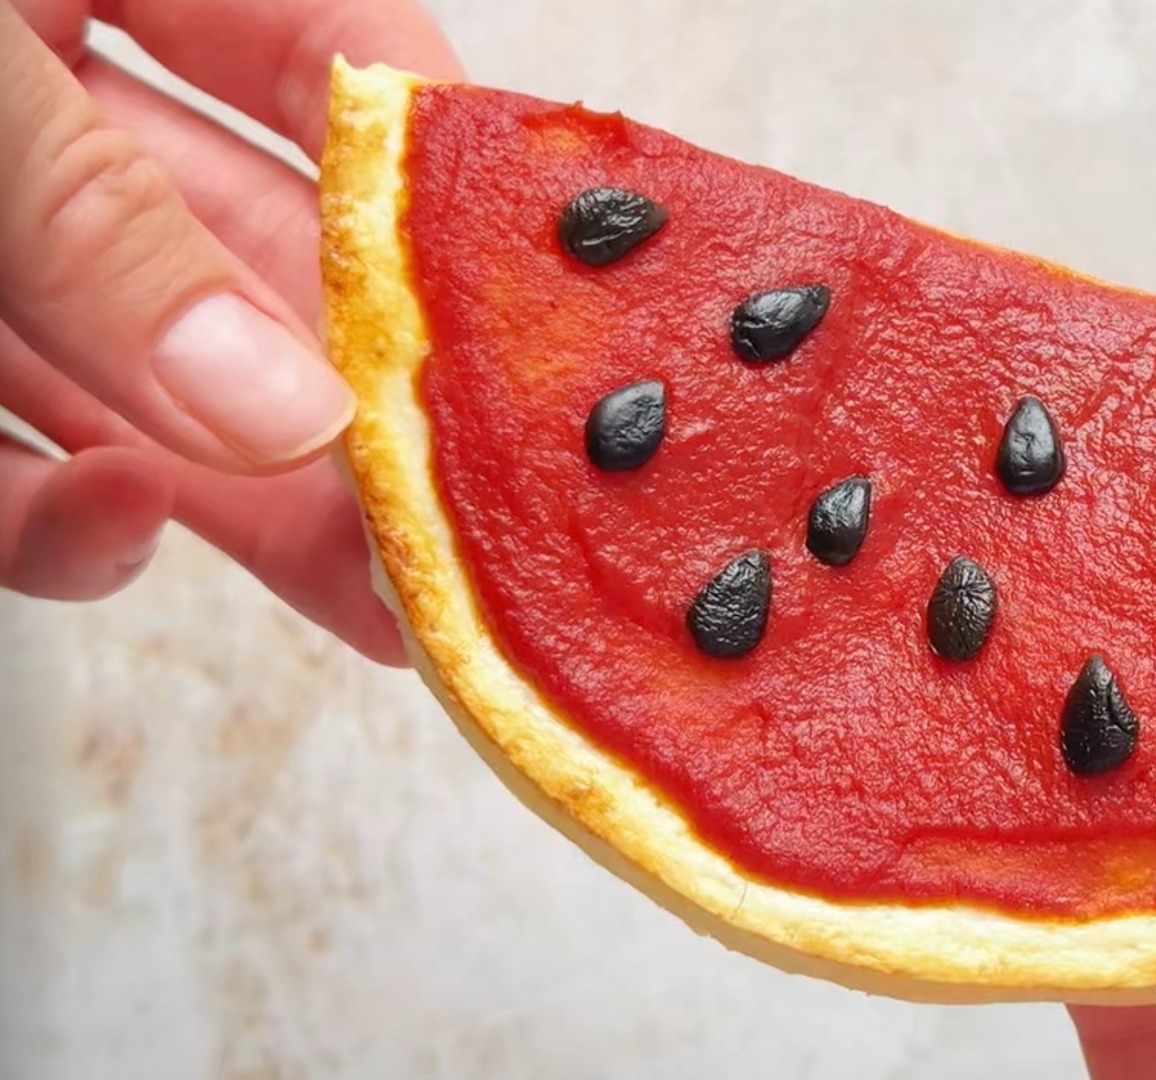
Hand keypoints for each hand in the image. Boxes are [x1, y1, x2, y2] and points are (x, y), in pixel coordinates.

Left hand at [0, 0, 461, 662]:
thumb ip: (96, 229)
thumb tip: (275, 401)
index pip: (319, 49)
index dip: (430, 169)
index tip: (523, 295)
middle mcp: (46, 113)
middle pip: (258, 255)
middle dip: (364, 389)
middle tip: (475, 503)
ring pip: (149, 381)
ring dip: (253, 497)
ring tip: (372, 593)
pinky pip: (6, 458)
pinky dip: (54, 519)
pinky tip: (110, 524)